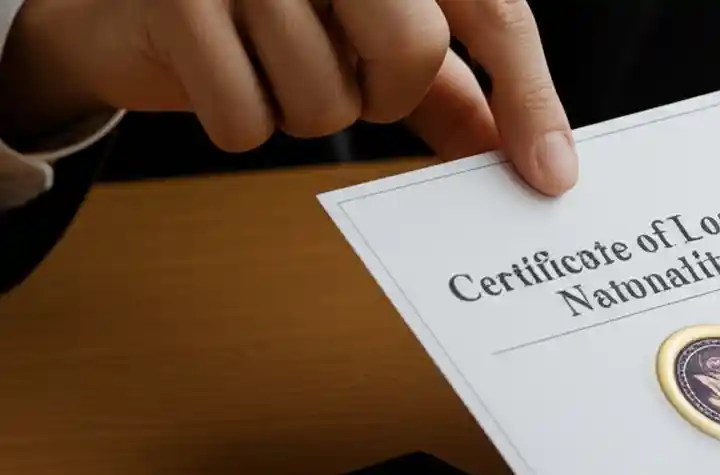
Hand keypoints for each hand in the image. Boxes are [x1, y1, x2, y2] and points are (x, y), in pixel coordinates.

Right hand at [0, 0, 576, 194]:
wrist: (131, 0)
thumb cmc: (273, 16)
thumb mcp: (375, 40)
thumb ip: (452, 91)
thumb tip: (535, 163)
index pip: (491, 10)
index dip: (528, 98)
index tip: (552, 176)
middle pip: (411, 50)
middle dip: (384, 91)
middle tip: (346, 70)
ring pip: (326, 100)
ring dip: (304, 109)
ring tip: (267, 58)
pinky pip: (245, 120)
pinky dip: (240, 121)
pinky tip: (219, 71)